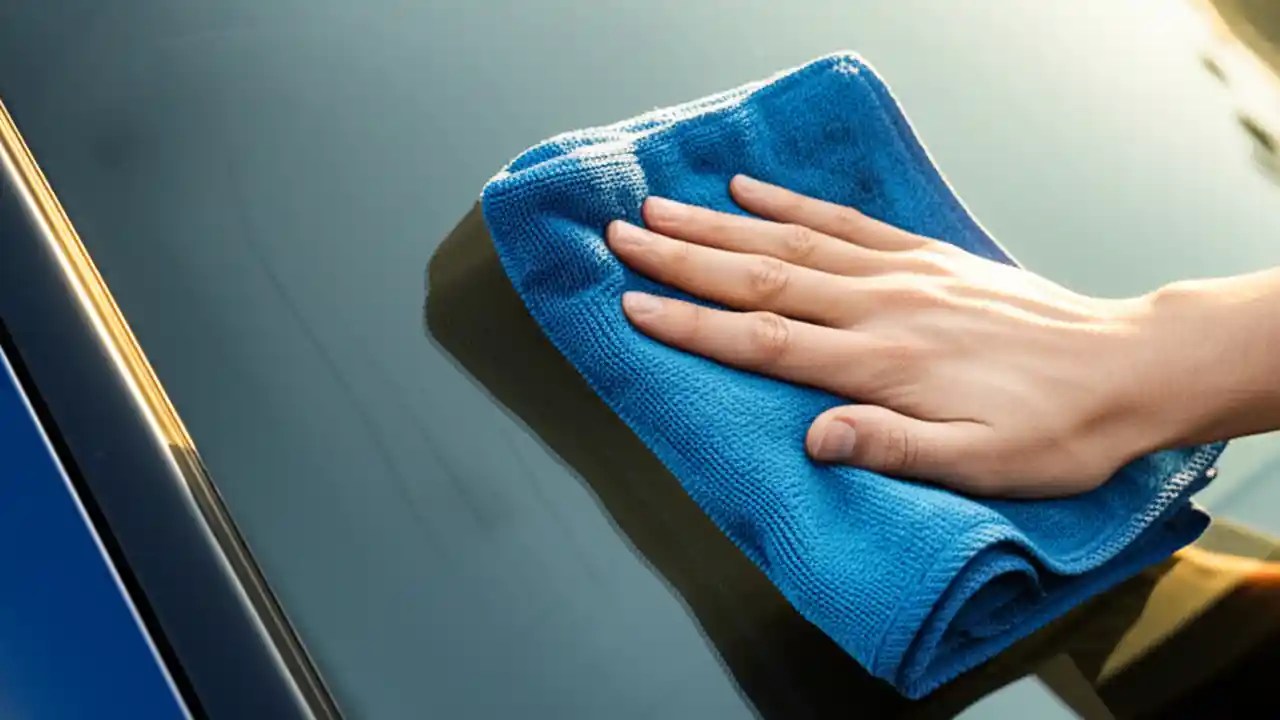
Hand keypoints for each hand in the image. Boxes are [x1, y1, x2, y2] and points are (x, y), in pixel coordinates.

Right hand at [606, 175, 1179, 497]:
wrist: (1125, 370)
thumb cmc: (1052, 432)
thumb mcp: (981, 465)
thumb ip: (891, 447)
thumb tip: (812, 440)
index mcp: (883, 364)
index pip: (766, 340)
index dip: (693, 325)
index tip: (632, 306)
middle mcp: (881, 307)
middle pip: (762, 279)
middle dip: (684, 259)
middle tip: (622, 237)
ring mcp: (902, 274)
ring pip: (792, 243)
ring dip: (720, 226)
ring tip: (661, 209)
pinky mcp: (926, 256)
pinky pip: (847, 222)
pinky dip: (792, 204)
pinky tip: (752, 190)